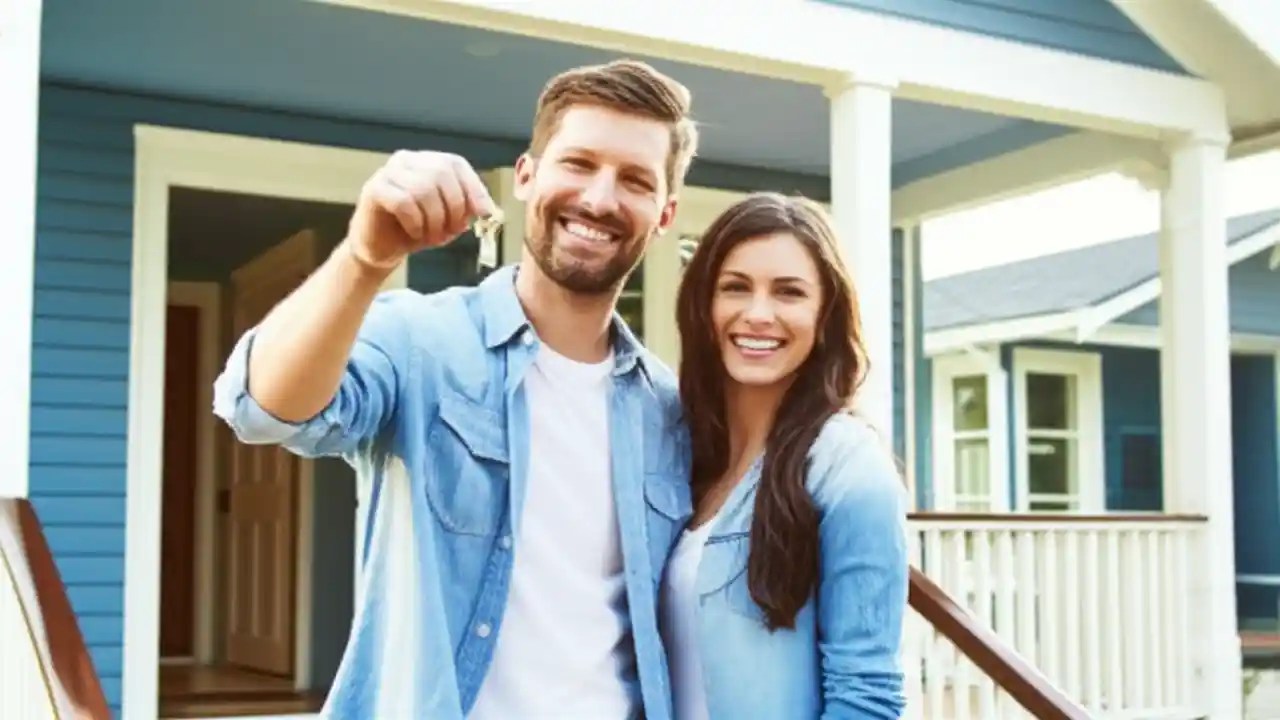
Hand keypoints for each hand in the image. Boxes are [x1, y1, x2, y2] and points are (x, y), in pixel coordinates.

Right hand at [344, 150, 495, 270]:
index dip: (473, 188)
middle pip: (441, 174)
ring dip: (434, 220)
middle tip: (452, 232)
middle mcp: (407, 160)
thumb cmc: (417, 229)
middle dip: (454, 208)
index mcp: (427, 161)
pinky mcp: (374, 189)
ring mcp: (388, 172)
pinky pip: (404, 202)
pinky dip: (416, 223)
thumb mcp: (449, 219)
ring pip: (423, 189)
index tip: (483, 213)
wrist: (382, 249)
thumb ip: (467, 208)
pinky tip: (414, 233)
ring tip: (432, 237)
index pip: (455, 164)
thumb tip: (487, 209)